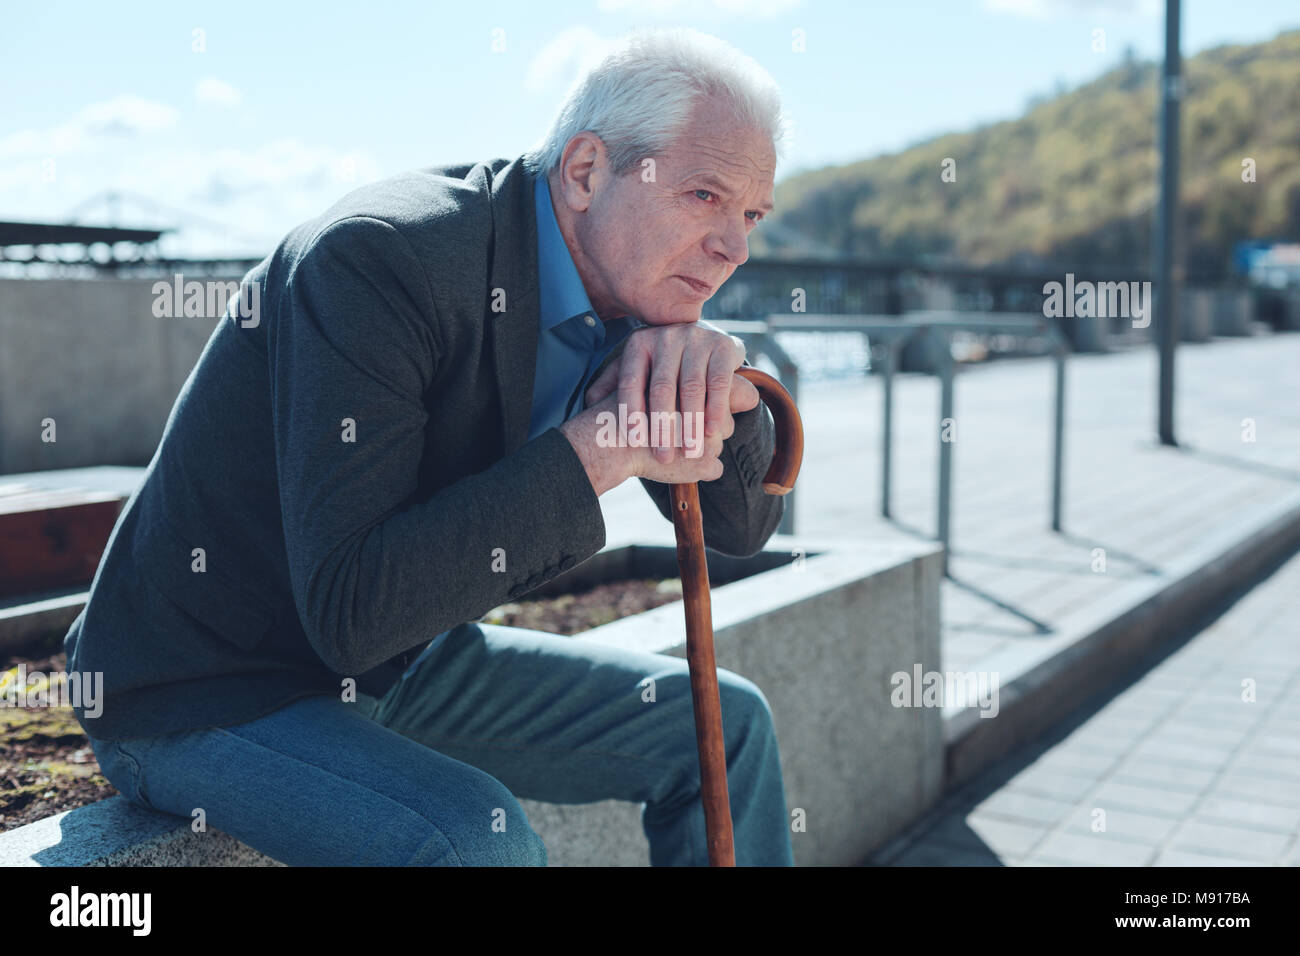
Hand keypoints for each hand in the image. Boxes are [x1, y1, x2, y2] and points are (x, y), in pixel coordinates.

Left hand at [582, 323, 758, 481]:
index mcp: (639, 343)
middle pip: (661, 388)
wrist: (705, 336)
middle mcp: (667, 336)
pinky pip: (718, 383)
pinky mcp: (724, 347)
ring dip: (691, 424)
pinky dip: (715, 409)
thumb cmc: (663, 362)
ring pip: (691, 388)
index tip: (635, 442)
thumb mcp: (636, 366)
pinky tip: (712, 432)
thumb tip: (591, 401)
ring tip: (690, 452)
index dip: (632, 413)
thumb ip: (613, 383)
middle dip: (663, 427)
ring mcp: (697, 339)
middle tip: (664, 457)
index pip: (630, 381)